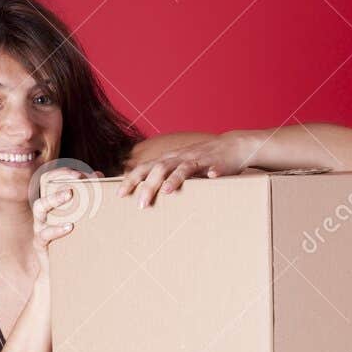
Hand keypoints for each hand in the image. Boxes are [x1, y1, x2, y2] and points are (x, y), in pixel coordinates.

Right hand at [31, 176, 100, 277]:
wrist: (63, 272)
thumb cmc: (74, 241)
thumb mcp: (80, 218)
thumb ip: (88, 198)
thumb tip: (100, 176)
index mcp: (51, 203)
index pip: (50, 179)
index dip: (62, 172)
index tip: (80, 172)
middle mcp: (43, 212)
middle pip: (44, 187)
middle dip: (59, 180)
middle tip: (77, 178)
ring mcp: (39, 226)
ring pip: (39, 207)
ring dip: (54, 198)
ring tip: (69, 194)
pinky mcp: (40, 243)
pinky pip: (44, 234)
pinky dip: (56, 229)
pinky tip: (69, 227)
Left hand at [119, 134, 256, 205]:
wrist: (232, 147)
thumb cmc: (202, 162)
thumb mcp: (179, 169)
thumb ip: (165, 179)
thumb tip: (145, 196)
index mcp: (168, 160)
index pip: (144, 168)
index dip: (131, 180)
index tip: (119, 194)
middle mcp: (180, 157)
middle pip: (159, 168)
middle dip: (148, 186)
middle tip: (140, 204)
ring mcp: (198, 159)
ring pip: (183, 167)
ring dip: (175, 179)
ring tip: (166, 192)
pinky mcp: (216, 162)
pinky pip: (213, 167)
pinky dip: (212, 172)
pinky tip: (211, 177)